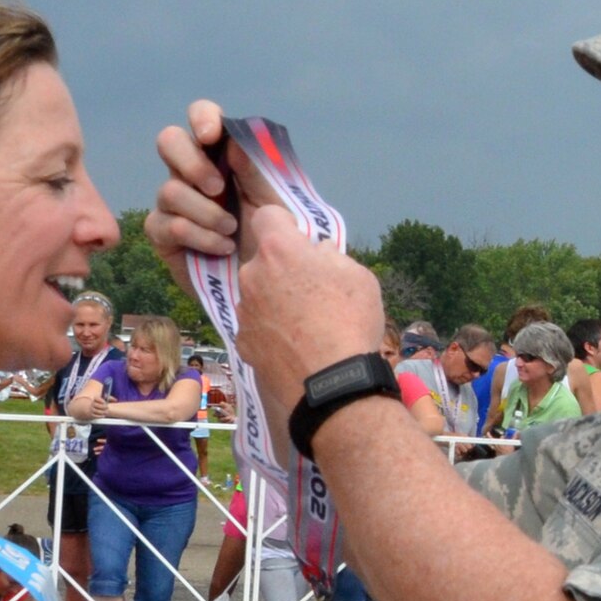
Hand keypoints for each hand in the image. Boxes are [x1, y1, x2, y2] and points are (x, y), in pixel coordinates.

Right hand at [144, 101, 279, 281]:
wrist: (266, 286)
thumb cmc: (272, 239)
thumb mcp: (274, 202)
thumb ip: (256, 171)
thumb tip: (232, 142)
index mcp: (221, 155)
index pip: (202, 118)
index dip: (202, 118)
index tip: (211, 135)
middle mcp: (192, 172)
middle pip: (169, 141)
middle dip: (191, 162)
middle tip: (218, 187)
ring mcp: (174, 203)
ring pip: (170, 190)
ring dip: (206, 212)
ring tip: (232, 231)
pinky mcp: (163, 234)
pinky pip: (169, 225)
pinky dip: (199, 236)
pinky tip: (221, 248)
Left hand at [237, 207, 385, 417]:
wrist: (332, 385)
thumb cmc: (350, 322)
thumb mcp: (358, 276)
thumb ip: (330, 257)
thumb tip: (317, 253)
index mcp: (279, 250)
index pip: (267, 215)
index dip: (284, 225)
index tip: (299, 242)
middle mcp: (252, 275)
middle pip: (263, 261)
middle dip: (282, 269)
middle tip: (310, 292)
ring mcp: (244, 310)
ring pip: (258, 294)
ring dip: (275, 301)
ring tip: (304, 326)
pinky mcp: (243, 341)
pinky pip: (257, 326)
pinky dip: (271, 331)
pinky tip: (293, 347)